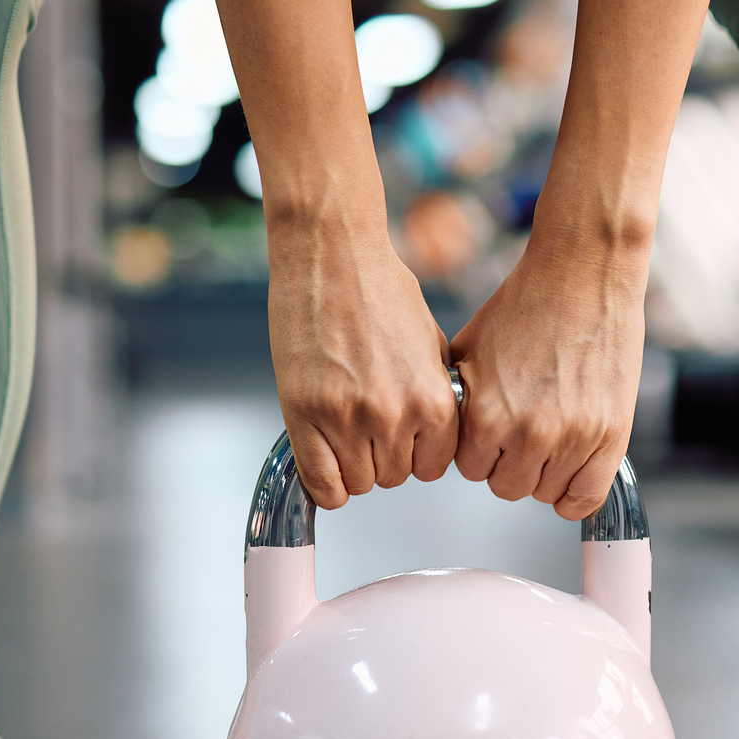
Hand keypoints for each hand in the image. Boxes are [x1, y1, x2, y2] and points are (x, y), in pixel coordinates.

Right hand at [269, 215, 459, 510]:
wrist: (333, 254)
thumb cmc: (381, 288)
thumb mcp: (431, 346)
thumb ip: (434, 397)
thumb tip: (432, 436)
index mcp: (434, 400)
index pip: (431, 468)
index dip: (414, 455)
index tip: (401, 440)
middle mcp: (394, 415)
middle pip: (393, 478)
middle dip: (381, 457)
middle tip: (366, 425)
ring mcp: (346, 418)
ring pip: (358, 483)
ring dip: (351, 465)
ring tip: (344, 430)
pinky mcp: (304, 414)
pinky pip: (320, 483)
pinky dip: (324, 483)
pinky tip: (324, 458)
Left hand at [449, 229, 646, 520]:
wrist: (582, 274)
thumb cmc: (527, 304)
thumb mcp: (468, 352)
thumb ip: (456, 403)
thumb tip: (444, 434)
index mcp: (488, 416)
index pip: (471, 468)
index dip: (481, 448)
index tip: (494, 430)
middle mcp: (530, 434)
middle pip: (508, 486)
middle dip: (511, 461)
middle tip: (523, 428)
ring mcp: (574, 437)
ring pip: (546, 493)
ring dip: (545, 470)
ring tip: (550, 433)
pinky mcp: (611, 435)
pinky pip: (588, 497)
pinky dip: (577, 492)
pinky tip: (572, 470)